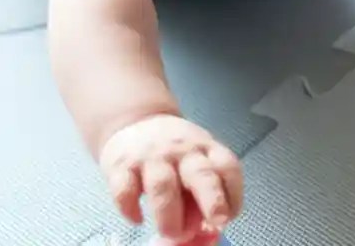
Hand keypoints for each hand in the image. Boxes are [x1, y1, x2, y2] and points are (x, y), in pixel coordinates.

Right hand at [99, 114, 242, 241]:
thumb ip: (205, 196)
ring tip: (170, 234)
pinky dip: (131, 209)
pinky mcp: (121, 166)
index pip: (228, 168)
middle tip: (216, 223)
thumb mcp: (196, 162)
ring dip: (169, 216)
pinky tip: (137, 218)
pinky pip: (125, 190)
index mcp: (206, 149)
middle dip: (212, 201)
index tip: (228, 217)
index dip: (233, 194)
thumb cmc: (173, 153)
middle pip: (200, 174)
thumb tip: (208, 234)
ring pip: (162, 185)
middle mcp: (181, 151)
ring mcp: (151, 157)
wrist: (134, 120)